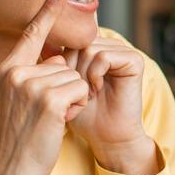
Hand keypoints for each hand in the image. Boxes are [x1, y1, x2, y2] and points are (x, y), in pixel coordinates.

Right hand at [0, 0, 90, 174]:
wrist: (11, 170)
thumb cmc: (20, 137)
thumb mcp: (18, 99)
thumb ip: (33, 75)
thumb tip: (58, 59)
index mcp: (7, 69)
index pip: (32, 34)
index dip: (48, 12)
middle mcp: (16, 72)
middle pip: (64, 63)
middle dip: (66, 89)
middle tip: (46, 113)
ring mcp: (31, 86)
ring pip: (75, 78)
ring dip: (73, 101)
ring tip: (51, 119)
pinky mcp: (49, 101)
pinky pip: (81, 90)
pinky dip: (78, 108)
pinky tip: (60, 122)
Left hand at [65, 35, 154, 172]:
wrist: (107, 136)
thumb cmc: (84, 115)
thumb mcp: (62, 84)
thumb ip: (56, 61)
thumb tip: (40, 37)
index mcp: (95, 47)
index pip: (69, 40)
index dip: (62, 65)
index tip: (67, 88)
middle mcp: (110, 45)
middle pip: (78, 43)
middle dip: (72, 70)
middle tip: (79, 93)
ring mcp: (123, 51)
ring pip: (89, 48)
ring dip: (83, 75)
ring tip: (88, 94)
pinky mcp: (134, 61)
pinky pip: (104, 56)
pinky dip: (95, 75)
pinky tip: (97, 89)